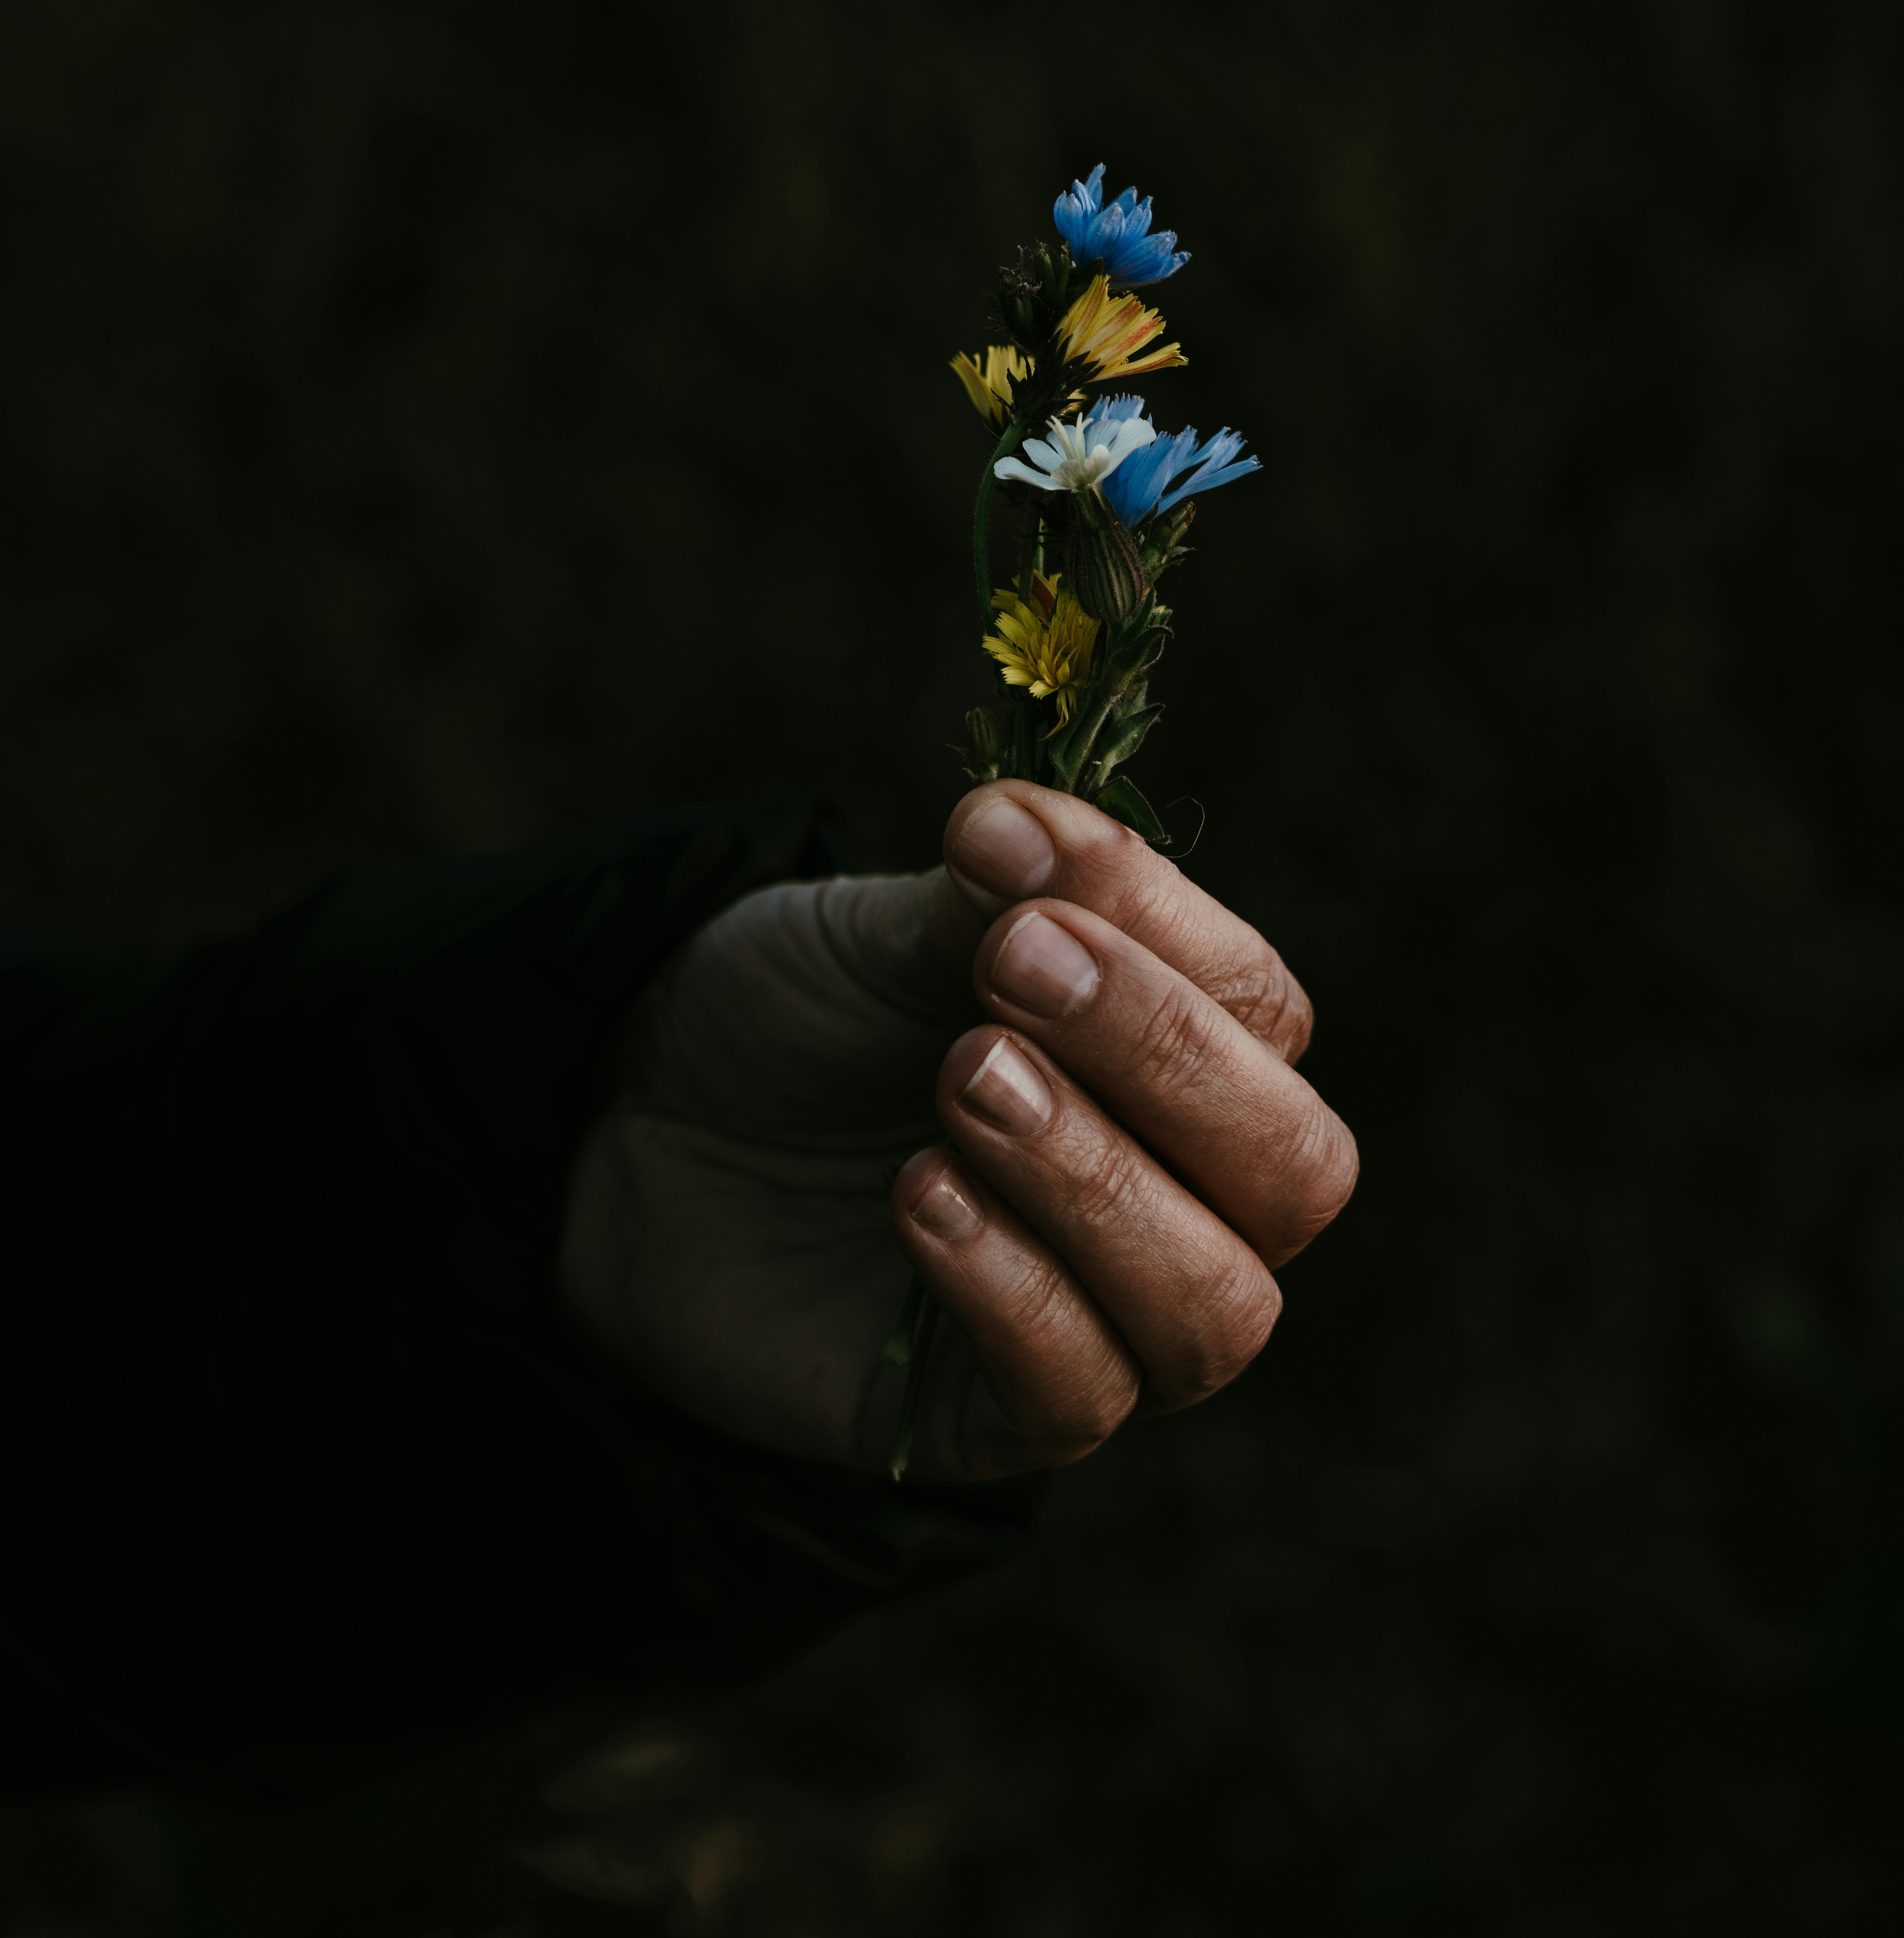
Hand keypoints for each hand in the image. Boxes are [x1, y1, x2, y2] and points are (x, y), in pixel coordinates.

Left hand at [559, 785, 1356, 1479]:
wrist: (645, 1125)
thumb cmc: (803, 1018)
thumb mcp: (886, 930)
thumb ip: (989, 892)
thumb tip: (1029, 829)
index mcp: (1185, 1056)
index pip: (1263, 1007)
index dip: (1159, 927)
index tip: (1007, 863)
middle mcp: (1185, 1197)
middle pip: (1297, 1170)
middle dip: (1161, 1057)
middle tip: (1003, 980)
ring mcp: (1108, 1321)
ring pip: (1219, 1306)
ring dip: (1093, 1180)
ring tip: (960, 1084)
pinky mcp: (1002, 1419)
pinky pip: (1083, 1394)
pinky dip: (1012, 1287)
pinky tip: (918, 1196)